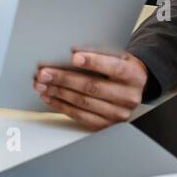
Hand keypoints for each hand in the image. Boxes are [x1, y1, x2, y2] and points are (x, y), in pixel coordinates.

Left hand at [34, 51, 148, 130]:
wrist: (133, 89)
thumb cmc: (121, 68)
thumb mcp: (118, 56)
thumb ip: (100, 53)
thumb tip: (73, 51)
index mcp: (134, 75)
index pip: (114, 68)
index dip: (94, 62)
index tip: (74, 57)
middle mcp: (128, 97)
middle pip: (93, 87)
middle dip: (65, 79)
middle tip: (45, 73)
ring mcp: (118, 114)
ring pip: (83, 103)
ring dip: (58, 93)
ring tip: (42, 84)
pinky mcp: (106, 125)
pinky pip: (80, 116)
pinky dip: (61, 106)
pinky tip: (50, 97)